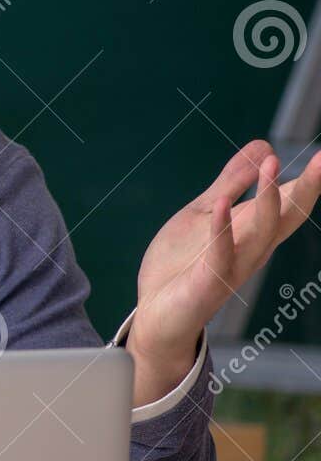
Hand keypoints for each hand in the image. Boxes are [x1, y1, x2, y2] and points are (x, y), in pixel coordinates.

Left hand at [129, 140, 320, 405]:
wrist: (156, 315)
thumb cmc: (181, 264)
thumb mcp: (203, 212)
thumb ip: (231, 182)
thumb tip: (264, 144)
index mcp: (253, 231)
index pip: (288, 202)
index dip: (307, 179)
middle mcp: (252, 249)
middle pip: (287, 216)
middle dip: (306, 189)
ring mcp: (234, 266)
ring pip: (262, 232)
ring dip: (268, 198)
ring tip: (270, 162)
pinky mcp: (208, 283)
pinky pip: (220, 254)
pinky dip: (221, 229)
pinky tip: (220, 202)